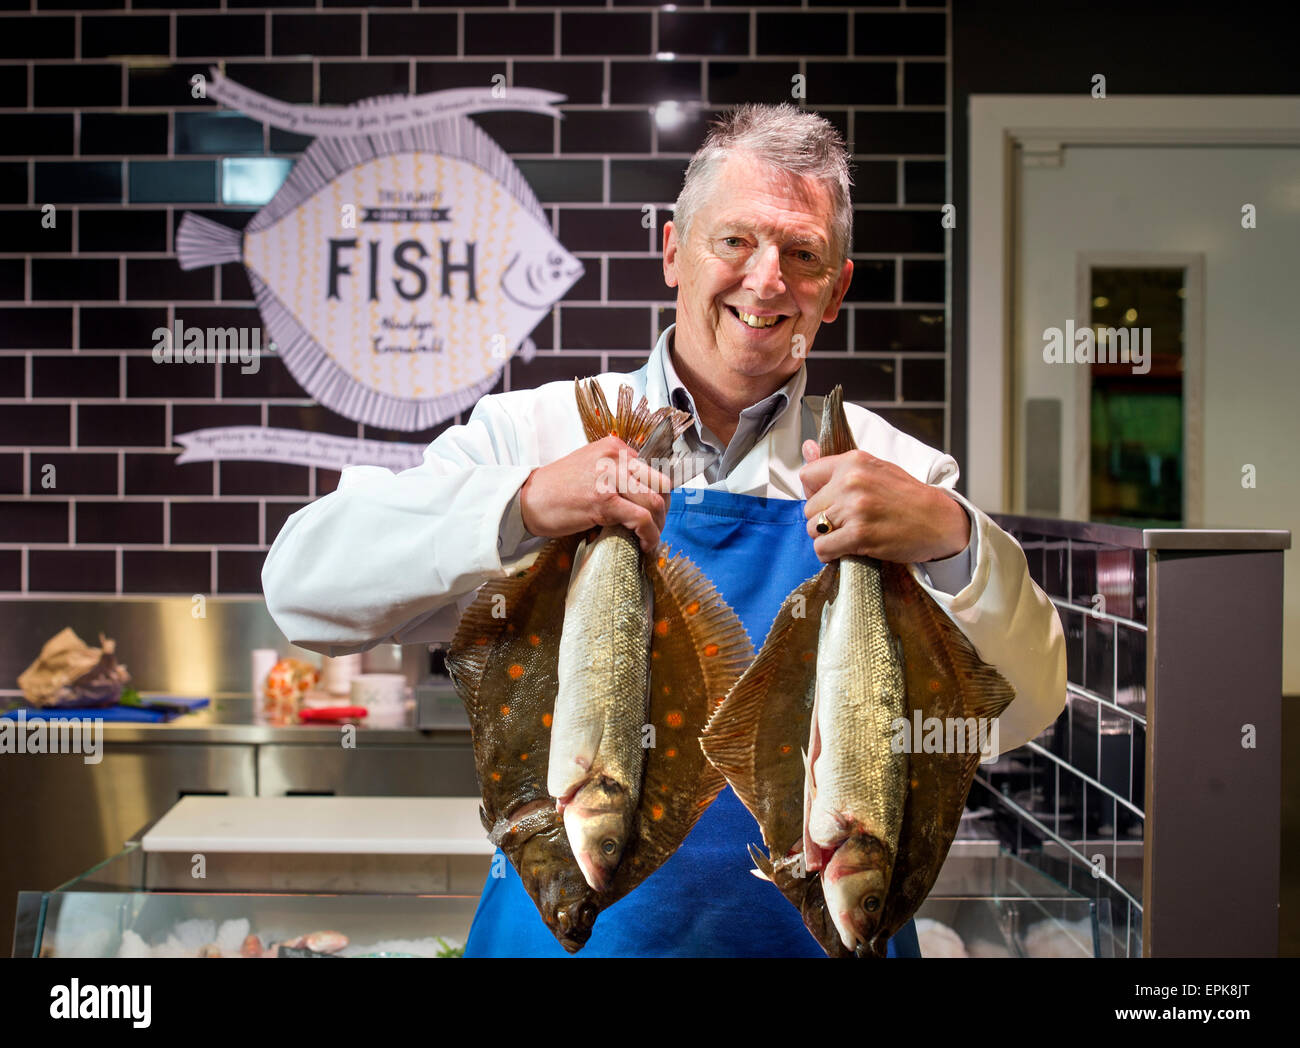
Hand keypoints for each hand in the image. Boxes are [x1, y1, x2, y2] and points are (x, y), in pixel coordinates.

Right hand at [519, 435, 673, 552]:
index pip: (654, 469)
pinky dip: (649, 534)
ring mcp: (610, 477)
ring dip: (658, 524)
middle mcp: (615, 456)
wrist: (528, 499)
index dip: (660, 493)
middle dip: (664, 508)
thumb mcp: (591, 467)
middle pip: (661, 483)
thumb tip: (644, 493)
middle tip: (657, 525)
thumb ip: (617, 472)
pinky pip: (641, 518)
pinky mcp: (605, 500)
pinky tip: (645, 544)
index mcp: (614, 446)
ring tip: (651, 537)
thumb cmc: (557, 488)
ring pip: (655, 501)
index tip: (657, 511)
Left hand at [799, 440, 970, 563]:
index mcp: (853, 461)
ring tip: (848, 536)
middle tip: (846, 523)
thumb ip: (840, 465)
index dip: (814, 493)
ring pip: (813, 529)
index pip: (807, 476)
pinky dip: (830, 554)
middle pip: (809, 508)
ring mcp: (854, 509)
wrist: (939, 521)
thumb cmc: (908, 497)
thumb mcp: (876, 470)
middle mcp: (851, 481)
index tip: (829, 502)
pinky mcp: (859, 535)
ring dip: (826, 538)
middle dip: (822, 519)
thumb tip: (807, 448)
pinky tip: (846, 550)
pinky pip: (822, 548)